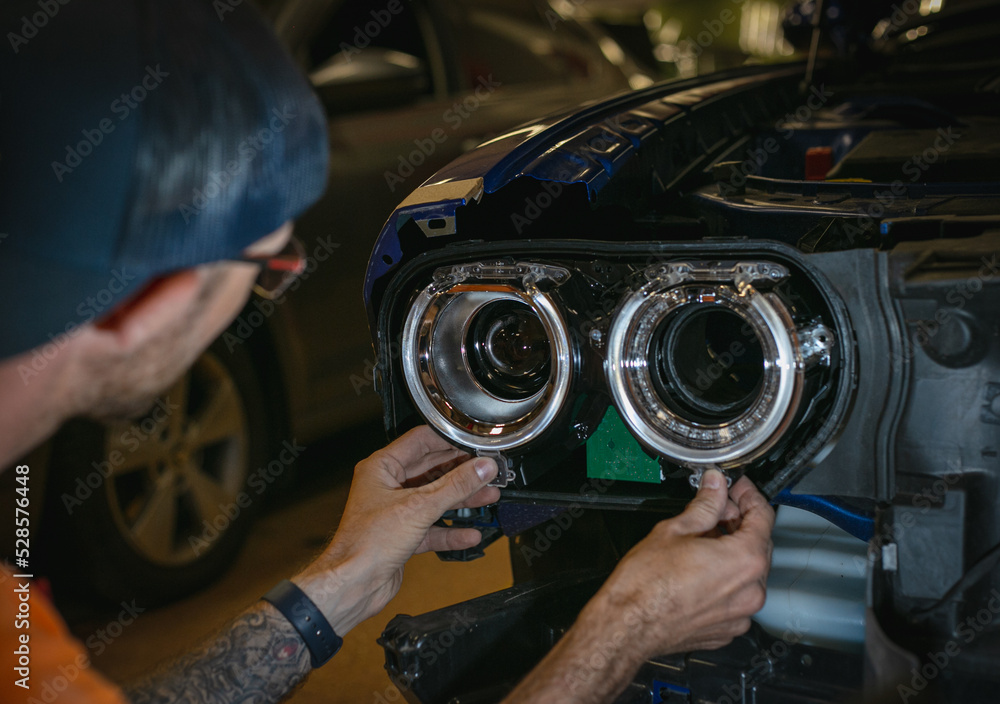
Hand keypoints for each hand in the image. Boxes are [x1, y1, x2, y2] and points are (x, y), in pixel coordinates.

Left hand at [292, 426, 498, 634]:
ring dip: (462, 499)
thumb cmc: (367, 543)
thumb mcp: (419, 507)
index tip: (476, 443)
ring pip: (435, 499)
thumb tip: (482, 468)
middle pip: (433, 470)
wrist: (354, 585)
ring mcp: (396, 511)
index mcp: (382, 467)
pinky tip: (470, 533)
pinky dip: (451, 530)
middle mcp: (388, 486)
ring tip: (489, 495)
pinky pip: (432, 527)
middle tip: (488, 470)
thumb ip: (456, 486)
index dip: (450, 440)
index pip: (422, 441)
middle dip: (462, 472)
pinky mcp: (403, 535)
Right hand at [502, 470, 773, 703]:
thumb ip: (705, 505)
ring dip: (732, 553)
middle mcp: (751, 590)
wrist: (627, 625)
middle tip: (714, 510)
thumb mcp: (675, 530)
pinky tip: (700, 570)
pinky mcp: (727, 630)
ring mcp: (740, 614)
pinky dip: (725, 581)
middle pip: (758, 545)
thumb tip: (715, 487)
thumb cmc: (645, 585)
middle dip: (739, 524)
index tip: (735, 488)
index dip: (748, 496)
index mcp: (744, 560)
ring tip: (701, 541)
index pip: (763, 516)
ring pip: (747, 573)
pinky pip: (735, 598)